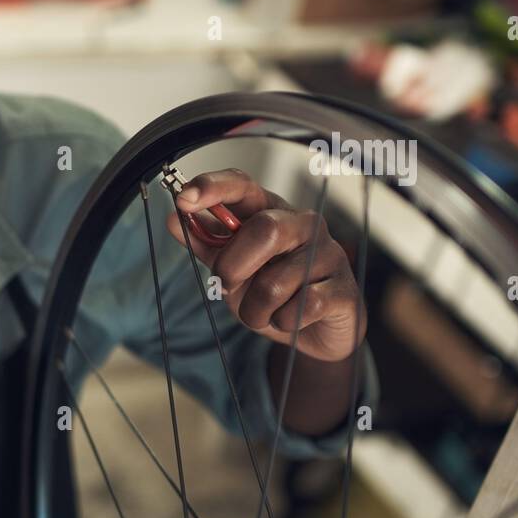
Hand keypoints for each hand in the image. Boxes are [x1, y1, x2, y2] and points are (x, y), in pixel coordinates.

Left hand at [166, 169, 365, 362]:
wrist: (313, 332)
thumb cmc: (274, 291)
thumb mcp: (234, 268)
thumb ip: (208, 245)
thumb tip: (174, 220)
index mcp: (271, 212)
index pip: (244, 186)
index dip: (213, 188)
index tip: (183, 199)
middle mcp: (303, 224)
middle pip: (264, 229)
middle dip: (232, 267)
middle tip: (226, 287)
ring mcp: (328, 254)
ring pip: (276, 282)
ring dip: (254, 310)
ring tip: (261, 313)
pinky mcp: (343, 289)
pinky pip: (300, 308)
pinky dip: (282, 322)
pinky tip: (289, 320)